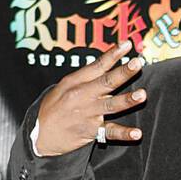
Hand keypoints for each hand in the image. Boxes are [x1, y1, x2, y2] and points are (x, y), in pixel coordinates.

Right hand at [35, 37, 146, 155]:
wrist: (39, 134)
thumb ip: (85, 78)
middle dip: (123, 72)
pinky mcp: (90, 131)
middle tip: (137, 63)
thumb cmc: (53, 109)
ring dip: (127, 100)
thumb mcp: (63, 87)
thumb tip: (104, 65)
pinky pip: (109, 132)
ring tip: (142, 95)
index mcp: (76, 81)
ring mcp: (87, 113)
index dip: (113, 54)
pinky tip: (136, 133)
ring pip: (111, 105)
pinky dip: (124, 133)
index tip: (128, 44)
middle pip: (106, 82)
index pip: (97, 65)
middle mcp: (82, 95)